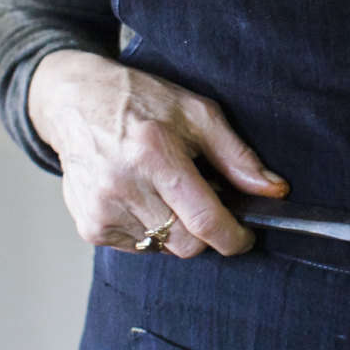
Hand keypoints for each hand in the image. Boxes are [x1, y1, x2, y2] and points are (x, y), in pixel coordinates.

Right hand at [27, 50, 287, 257]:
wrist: (75, 102)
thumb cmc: (140, 101)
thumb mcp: (197, 114)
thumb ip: (238, 157)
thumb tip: (274, 191)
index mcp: (155, 155)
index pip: (204, 220)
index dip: (234, 237)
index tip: (245, 236)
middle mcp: (123, 186)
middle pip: (186, 244)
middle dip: (205, 231)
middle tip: (202, 200)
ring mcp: (101, 210)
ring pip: (162, 247)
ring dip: (175, 228)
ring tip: (164, 190)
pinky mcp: (89, 226)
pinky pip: (138, 247)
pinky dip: (149, 230)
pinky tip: (140, 197)